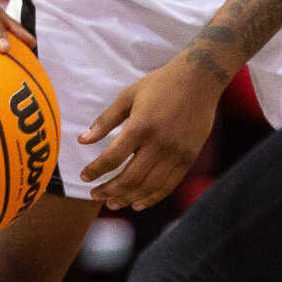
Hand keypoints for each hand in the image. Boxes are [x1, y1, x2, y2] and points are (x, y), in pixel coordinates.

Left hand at [78, 57, 225, 211]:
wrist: (200, 78)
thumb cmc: (161, 84)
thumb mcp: (129, 95)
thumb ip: (105, 120)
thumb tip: (81, 141)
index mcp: (141, 126)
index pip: (112, 158)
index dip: (95, 171)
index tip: (84, 177)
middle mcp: (159, 143)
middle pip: (129, 178)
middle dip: (108, 191)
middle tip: (94, 195)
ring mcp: (176, 153)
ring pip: (148, 187)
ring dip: (127, 199)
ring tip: (112, 203)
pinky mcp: (188, 158)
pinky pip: (168, 186)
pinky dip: (151, 198)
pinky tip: (137, 203)